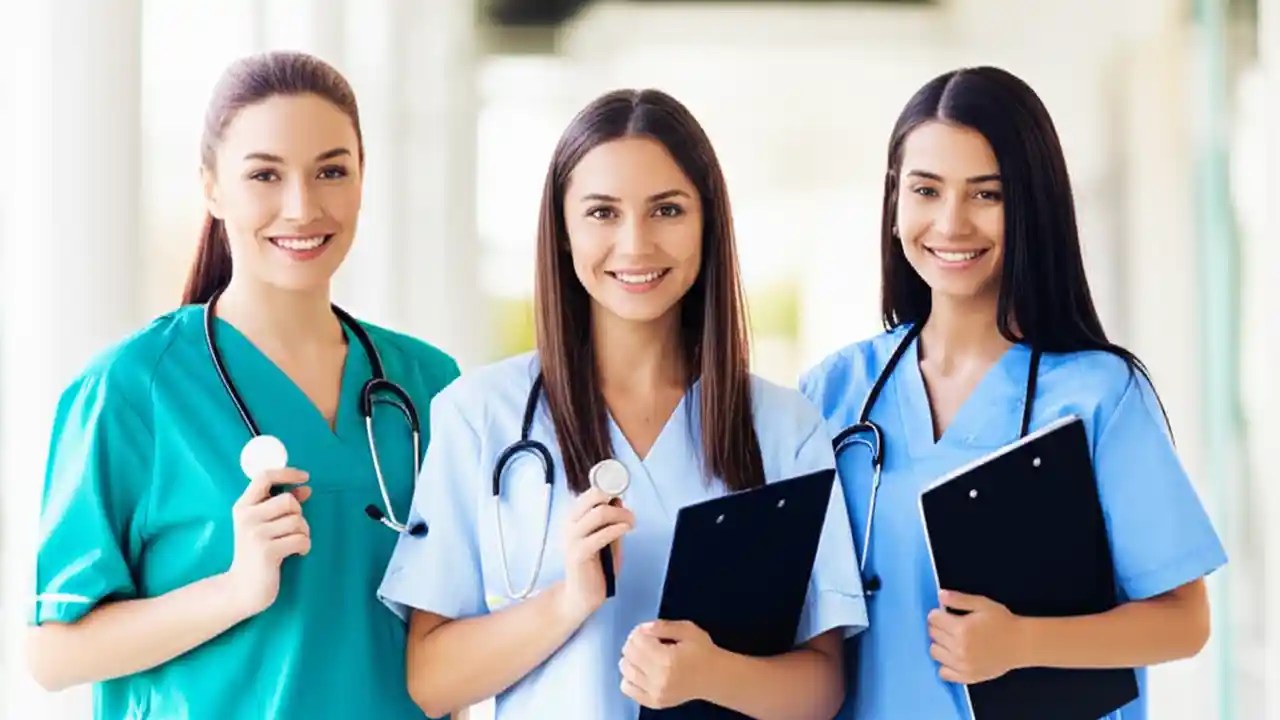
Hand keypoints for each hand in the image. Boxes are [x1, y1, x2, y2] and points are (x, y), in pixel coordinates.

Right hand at [225, 469, 312, 616]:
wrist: (242, 588)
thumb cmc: (256, 553)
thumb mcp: (263, 525)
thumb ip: (281, 506)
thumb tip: (306, 489)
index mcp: (243, 506)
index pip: (264, 477)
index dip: (287, 473)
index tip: (305, 477)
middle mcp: (246, 517)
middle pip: (288, 501)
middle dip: (299, 515)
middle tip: (292, 530)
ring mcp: (255, 534)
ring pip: (298, 521)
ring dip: (303, 533)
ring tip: (292, 544)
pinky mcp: (268, 551)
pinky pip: (301, 539)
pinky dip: (304, 547)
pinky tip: (296, 554)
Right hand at [557, 486, 633, 623]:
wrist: (581, 597)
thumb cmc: (596, 568)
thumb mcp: (606, 539)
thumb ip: (610, 521)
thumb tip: (618, 499)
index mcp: (574, 518)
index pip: (590, 493)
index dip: (609, 487)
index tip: (625, 491)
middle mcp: (569, 525)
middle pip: (592, 497)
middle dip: (616, 499)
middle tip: (629, 512)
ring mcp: (571, 539)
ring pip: (598, 513)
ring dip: (621, 514)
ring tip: (631, 522)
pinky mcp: (577, 554)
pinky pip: (599, 535)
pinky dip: (616, 529)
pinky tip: (626, 530)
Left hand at [620, 620, 719, 709]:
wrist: (714, 677)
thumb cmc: (702, 652)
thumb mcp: (688, 630)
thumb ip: (663, 626)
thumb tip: (642, 629)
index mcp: (667, 659)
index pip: (636, 640)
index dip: (640, 631)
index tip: (649, 631)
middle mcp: (658, 678)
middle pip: (629, 654)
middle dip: (634, 643)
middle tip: (648, 641)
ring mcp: (654, 692)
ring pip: (625, 669)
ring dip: (631, 658)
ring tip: (645, 655)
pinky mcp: (653, 702)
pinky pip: (626, 687)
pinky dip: (629, 676)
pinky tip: (642, 670)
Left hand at [927, 590, 1028, 684]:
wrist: (1020, 644)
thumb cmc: (1002, 621)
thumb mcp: (982, 604)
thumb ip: (959, 599)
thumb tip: (939, 596)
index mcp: (961, 628)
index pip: (933, 619)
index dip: (937, 614)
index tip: (945, 614)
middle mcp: (958, 648)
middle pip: (932, 634)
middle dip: (939, 627)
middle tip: (950, 626)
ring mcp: (961, 664)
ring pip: (934, 652)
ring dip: (940, 645)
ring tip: (952, 641)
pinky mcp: (966, 676)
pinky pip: (943, 673)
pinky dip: (945, 664)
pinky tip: (953, 657)